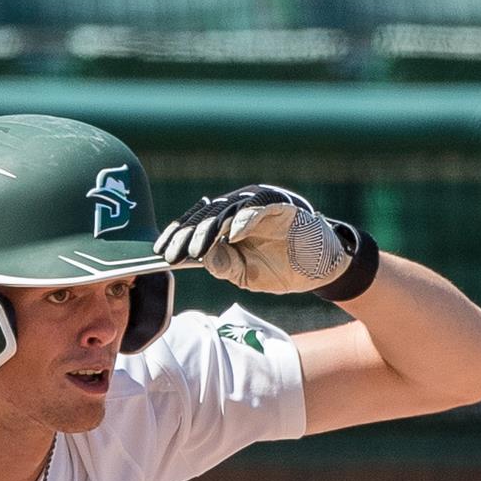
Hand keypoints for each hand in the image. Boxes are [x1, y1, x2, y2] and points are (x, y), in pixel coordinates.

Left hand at [158, 184, 358, 295]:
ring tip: (196, 249)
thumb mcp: (246, 275)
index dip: (178, 235)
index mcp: (228, 223)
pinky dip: (245, 219)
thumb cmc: (281, 268)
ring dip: (210, 229)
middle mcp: (240, 208)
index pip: (197, 224)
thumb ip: (225, 266)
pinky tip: (232, 234)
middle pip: (207, 215)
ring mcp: (260, 205)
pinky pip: (259, 207)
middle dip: (187, 235)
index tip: (160, 253)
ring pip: (228, 210)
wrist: (320, 268)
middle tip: (172, 253)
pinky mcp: (281, 206)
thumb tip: (203, 259)